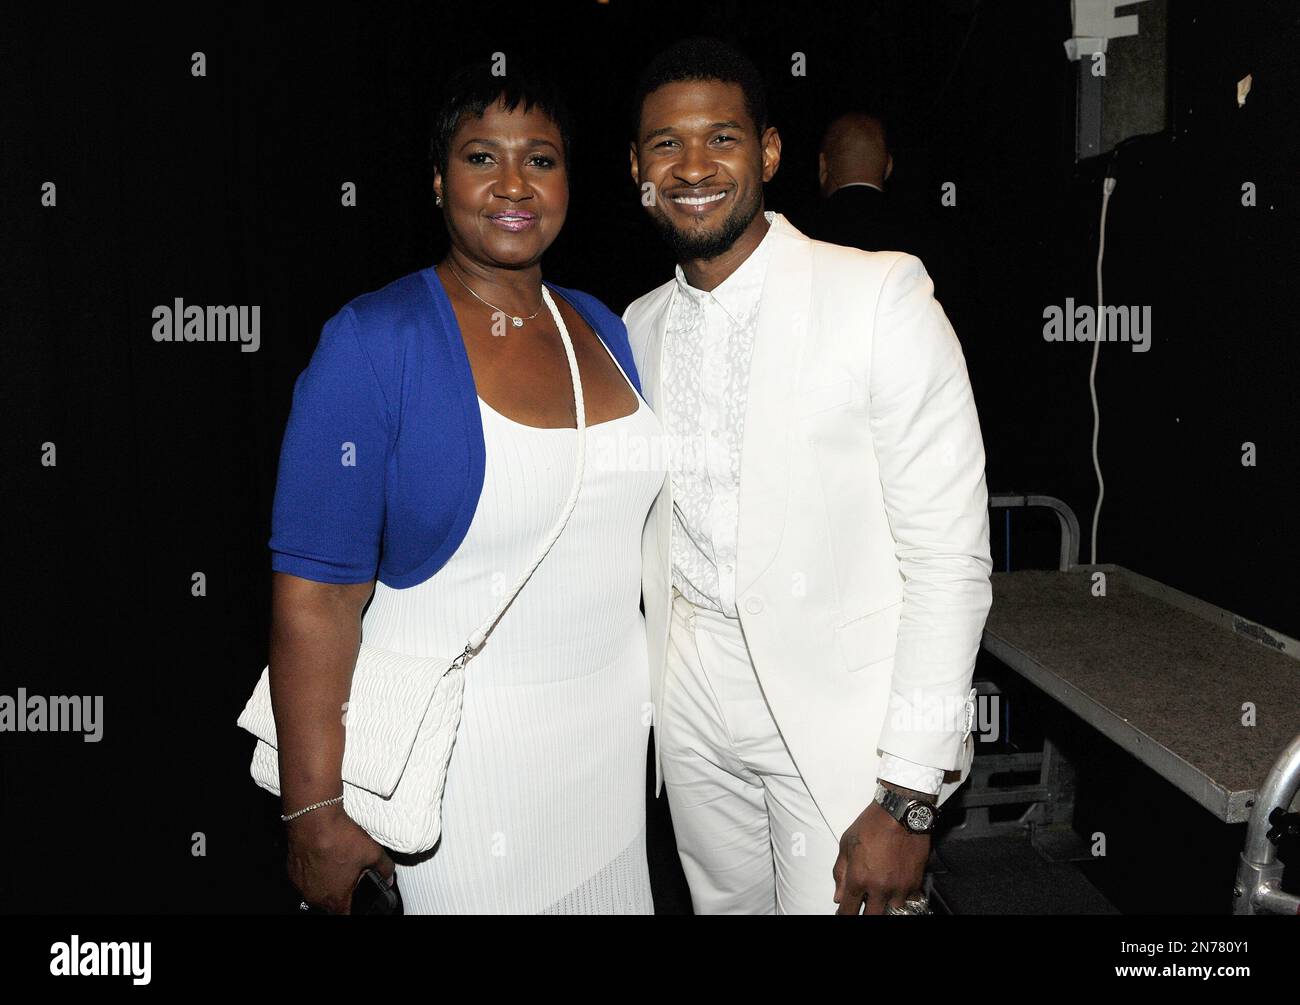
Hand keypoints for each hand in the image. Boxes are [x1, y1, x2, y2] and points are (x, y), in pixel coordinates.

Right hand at [286, 803, 393, 914]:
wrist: (314, 819)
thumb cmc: (340, 838)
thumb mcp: (373, 852)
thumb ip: (384, 868)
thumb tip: (389, 876)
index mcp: (336, 898)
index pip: (346, 914)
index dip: (353, 906)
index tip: (356, 899)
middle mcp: (316, 897)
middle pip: (331, 902)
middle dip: (342, 891)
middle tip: (350, 873)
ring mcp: (301, 885)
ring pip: (317, 889)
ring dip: (326, 881)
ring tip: (336, 861)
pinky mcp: (292, 872)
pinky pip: (306, 877)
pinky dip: (313, 870)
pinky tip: (322, 855)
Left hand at [832, 792, 929, 914]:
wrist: (900, 814)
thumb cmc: (872, 824)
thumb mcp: (846, 844)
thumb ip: (840, 872)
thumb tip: (838, 896)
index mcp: (859, 878)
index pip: (848, 910)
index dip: (844, 914)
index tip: (844, 912)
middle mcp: (879, 888)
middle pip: (872, 916)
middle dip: (866, 912)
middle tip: (865, 901)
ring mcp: (899, 888)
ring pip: (892, 908)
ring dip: (886, 902)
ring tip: (883, 887)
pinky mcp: (915, 883)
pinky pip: (908, 898)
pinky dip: (902, 894)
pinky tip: (897, 881)